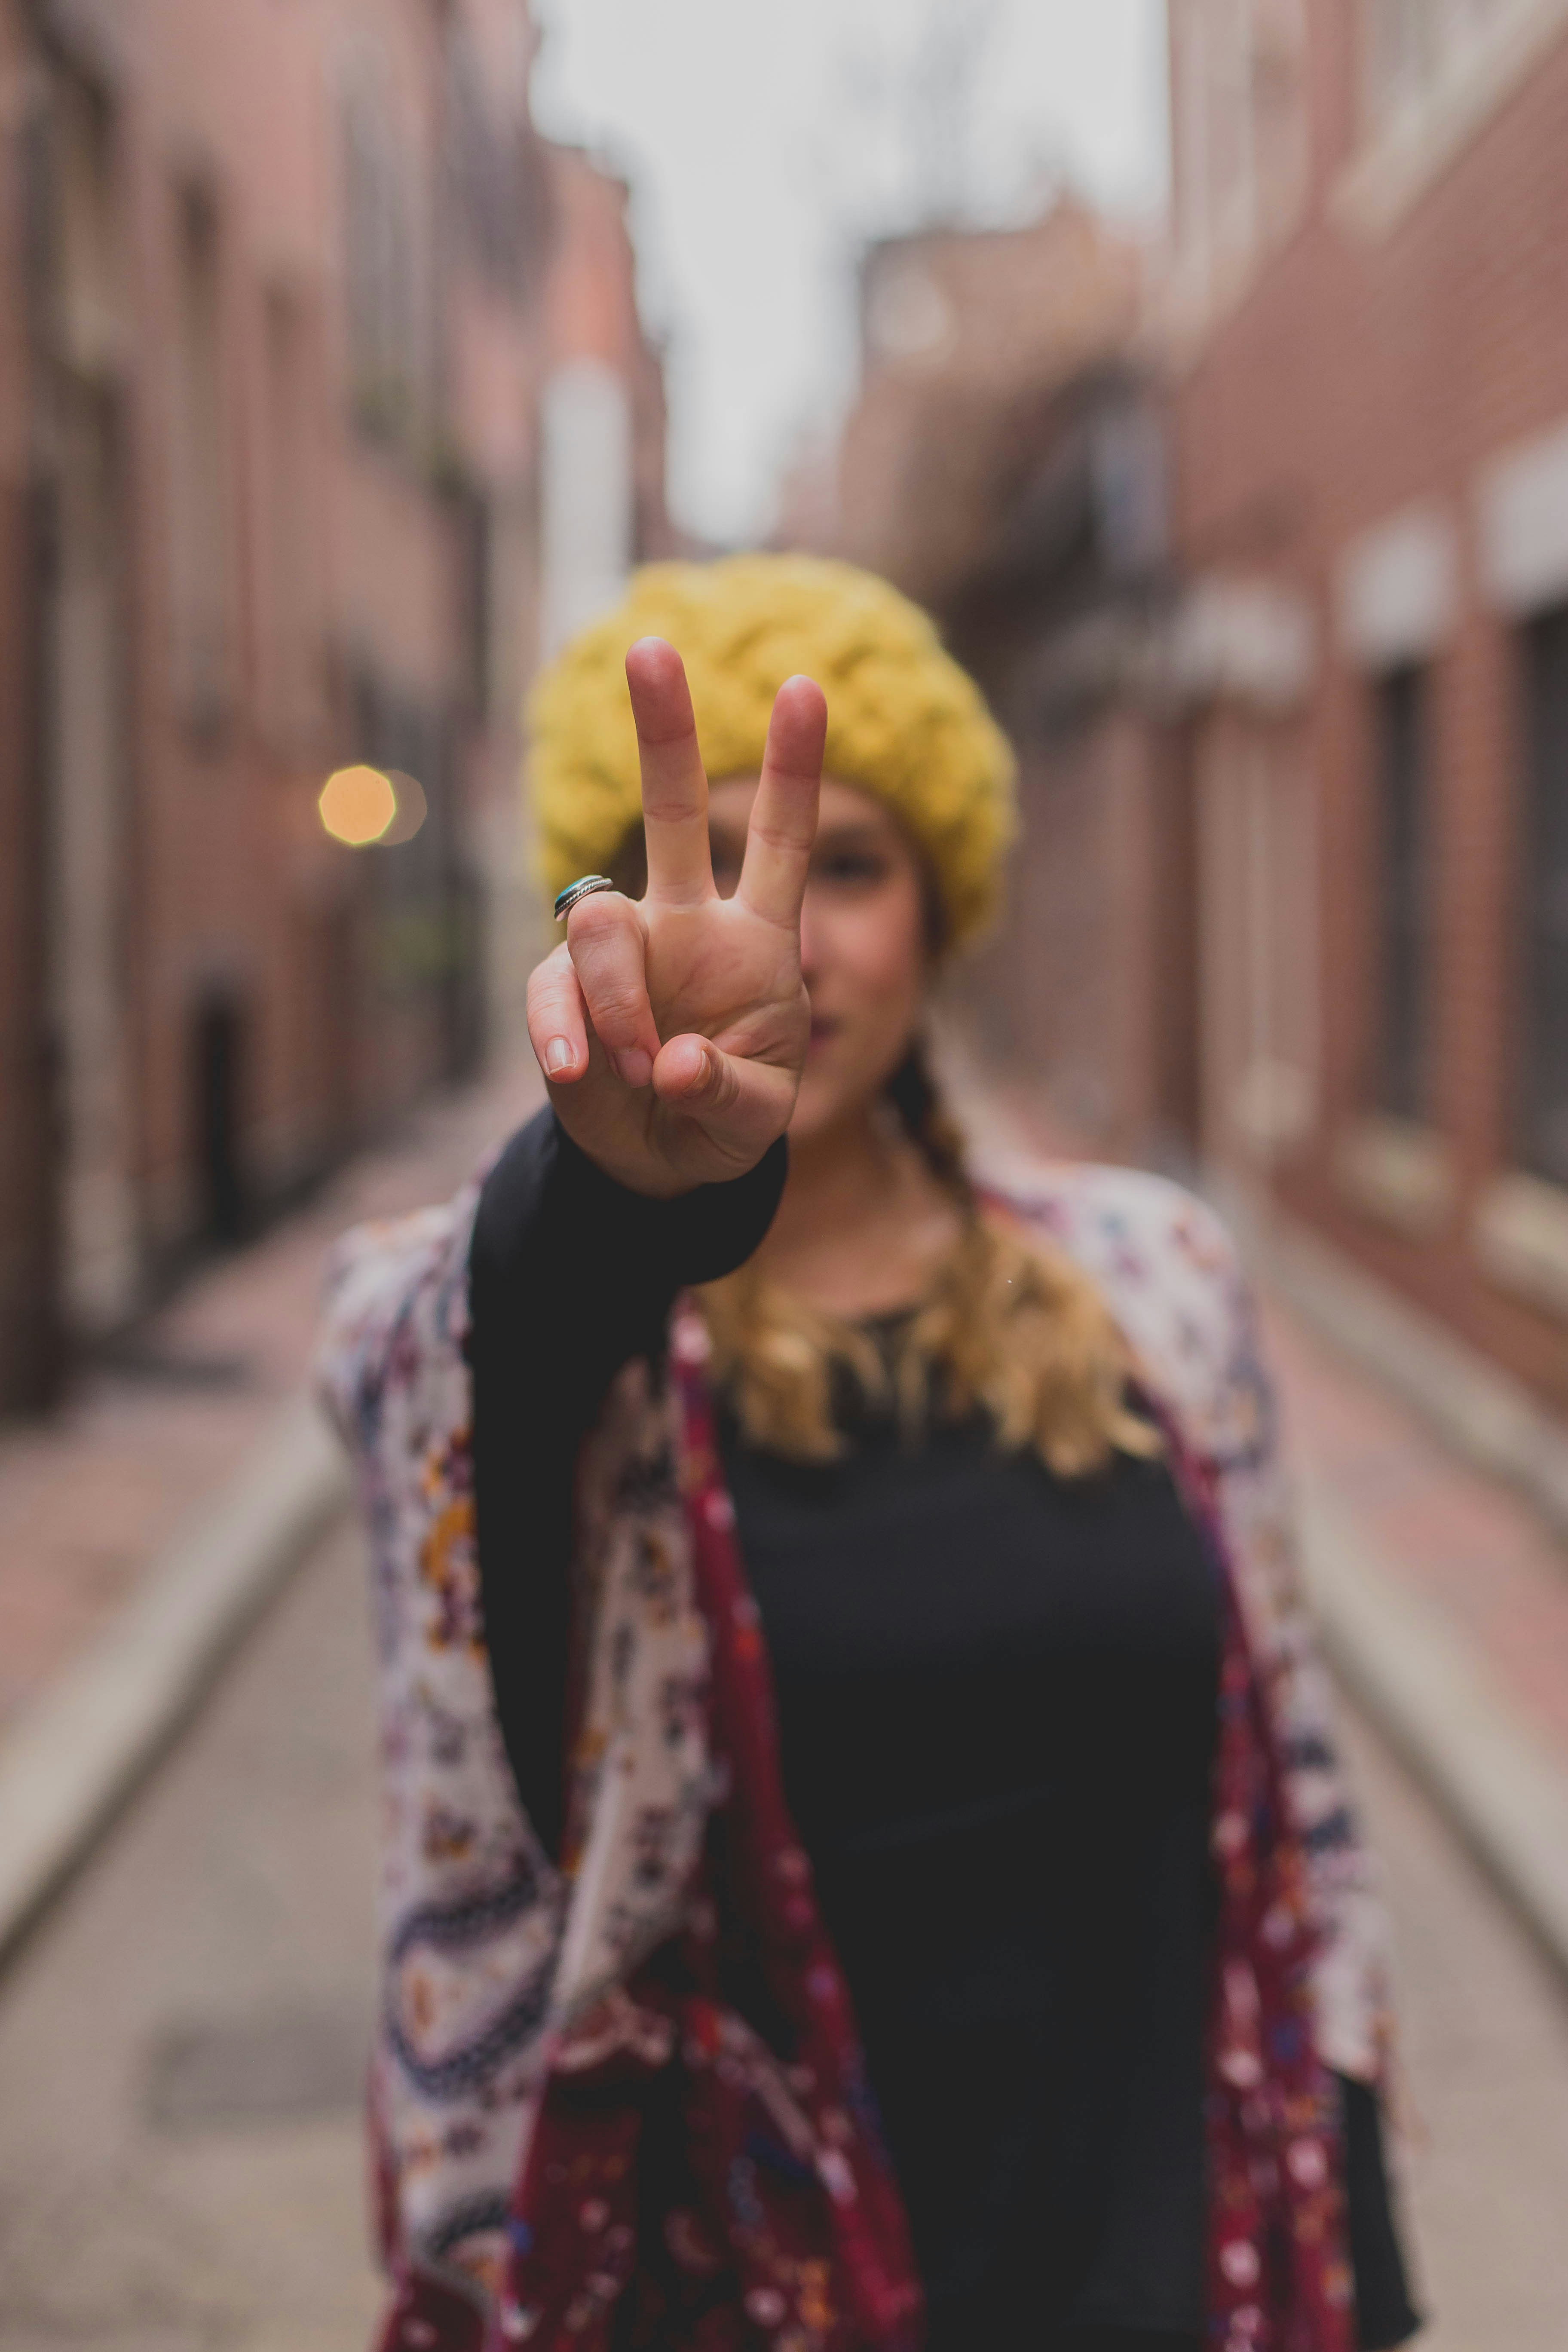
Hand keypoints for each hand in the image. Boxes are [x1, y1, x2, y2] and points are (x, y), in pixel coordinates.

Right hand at [526, 637, 825, 1197]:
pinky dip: (563, 1032)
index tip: (806, 686)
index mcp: (756, 939)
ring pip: (601, 921)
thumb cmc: (723, 1120)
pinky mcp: (561, 991)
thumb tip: (674, 1063)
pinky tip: (576, 1073)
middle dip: (664, 732)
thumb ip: (728, 1092)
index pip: (780, 840)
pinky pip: (550, 990)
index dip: (793, 767)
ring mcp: (621, 954)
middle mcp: (687, 924)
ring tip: (639, 1068)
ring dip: (619, 1000)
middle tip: (651, 647)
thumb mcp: (754, 1121)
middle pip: (673, 812)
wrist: (659, 1160)